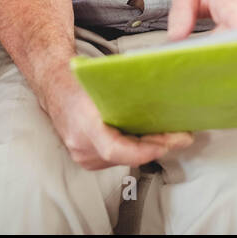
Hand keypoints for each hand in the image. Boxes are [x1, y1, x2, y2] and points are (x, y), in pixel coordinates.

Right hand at [50, 80, 193, 170]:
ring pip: (124, 158)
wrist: (54, 85)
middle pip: (126, 155)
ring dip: (149, 148)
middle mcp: (82, 144)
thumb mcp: (101, 78)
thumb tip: (160, 88)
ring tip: (172, 135)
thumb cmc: (78, 79)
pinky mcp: (88, 157)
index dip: (142, 150)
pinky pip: (117, 158)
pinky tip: (152, 138)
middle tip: (182, 137)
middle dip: (157, 146)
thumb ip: (126, 88)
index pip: (114, 148)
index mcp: (84, 122)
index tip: (164, 144)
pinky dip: (136, 149)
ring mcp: (83, 154)